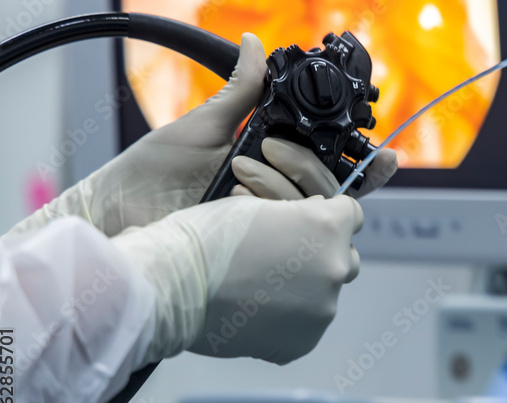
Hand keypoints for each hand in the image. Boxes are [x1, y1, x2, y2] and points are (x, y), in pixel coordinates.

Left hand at [5, 33, 397, 239]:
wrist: (118, 214)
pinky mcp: (258, 253)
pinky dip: (272, 218)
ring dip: (279, 190)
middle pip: (331, 193)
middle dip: (307, 168)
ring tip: (236, 177)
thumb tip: (257, 46)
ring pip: (313, 215)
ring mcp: (268, 229)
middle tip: (265, 152)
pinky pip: (289, 239)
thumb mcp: (202, 125)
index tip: (388, 158)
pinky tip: (240, 208)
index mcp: (272, 167)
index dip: (366, 168)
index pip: (331, 170)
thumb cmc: (151, 173)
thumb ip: (241, 92)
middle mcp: (277, 201)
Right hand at [114, 193, 363, 365]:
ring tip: (261, 287)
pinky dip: (288, 319)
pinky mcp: (303, 341)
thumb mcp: (256, 205)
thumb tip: (311, 226)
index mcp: (326, 226)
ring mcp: (322, 309)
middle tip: (282, 256)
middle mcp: (334, 267)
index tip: (307, 222)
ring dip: (305, 289)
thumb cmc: (204, 238)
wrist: (170, 285)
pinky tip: (255, 310)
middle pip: (343, 258)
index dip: (327, 216)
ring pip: (325, 294)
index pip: (350, 215)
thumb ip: (295, 216)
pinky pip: (306, 325)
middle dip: (321, 255)